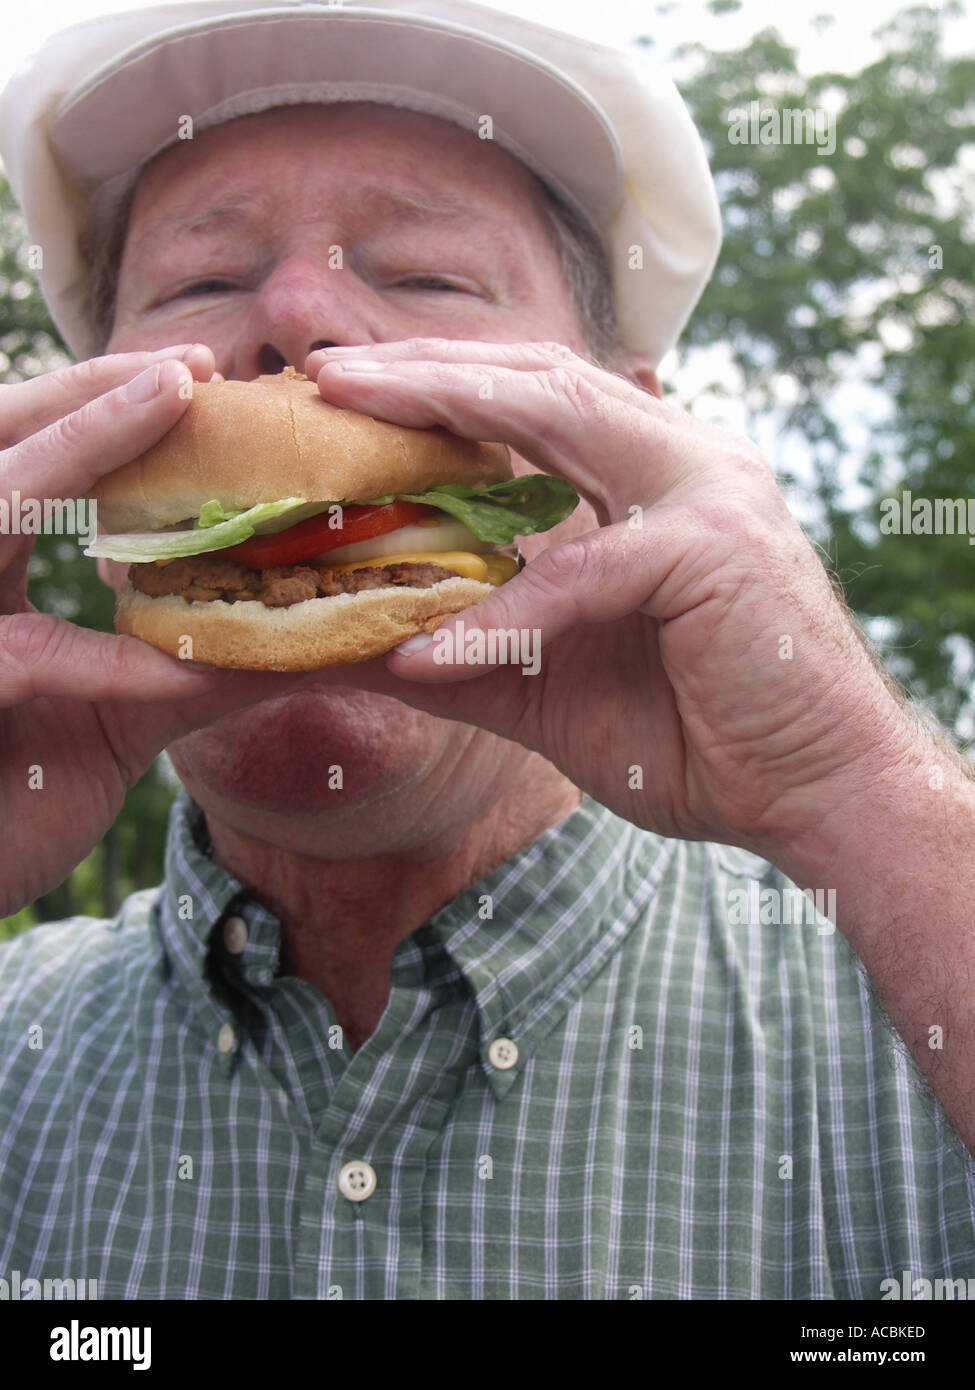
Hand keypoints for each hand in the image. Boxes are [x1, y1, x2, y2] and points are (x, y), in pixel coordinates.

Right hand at [0, 349, 339, 915]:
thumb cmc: (12, 796)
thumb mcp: (121, 718)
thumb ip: (198, 667)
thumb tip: (308, 635)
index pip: (31, 456)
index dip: (99, 405)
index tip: (196, 373)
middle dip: (90, 392)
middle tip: (191, 364)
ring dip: (79, 445)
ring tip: (171, 397)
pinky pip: (24, 656)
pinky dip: (108, 656)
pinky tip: (182, 663)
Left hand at [307, 338, 915, 868]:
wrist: (815, 795)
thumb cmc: (695, 735)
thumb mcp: (549, 686)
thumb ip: (466, 648)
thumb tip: (355, 645)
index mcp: (653, 476)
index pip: (532, 399)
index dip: (435, 384)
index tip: (340, 389)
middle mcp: (684, 460)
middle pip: (536, 379)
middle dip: (421, 368)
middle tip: (322, 369)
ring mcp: (708, 493)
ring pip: (558, 419)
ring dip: (446, 408)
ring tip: (348, 410)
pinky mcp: (717, 552)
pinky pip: (582, 573)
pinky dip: (500, 613)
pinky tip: (425, 651)